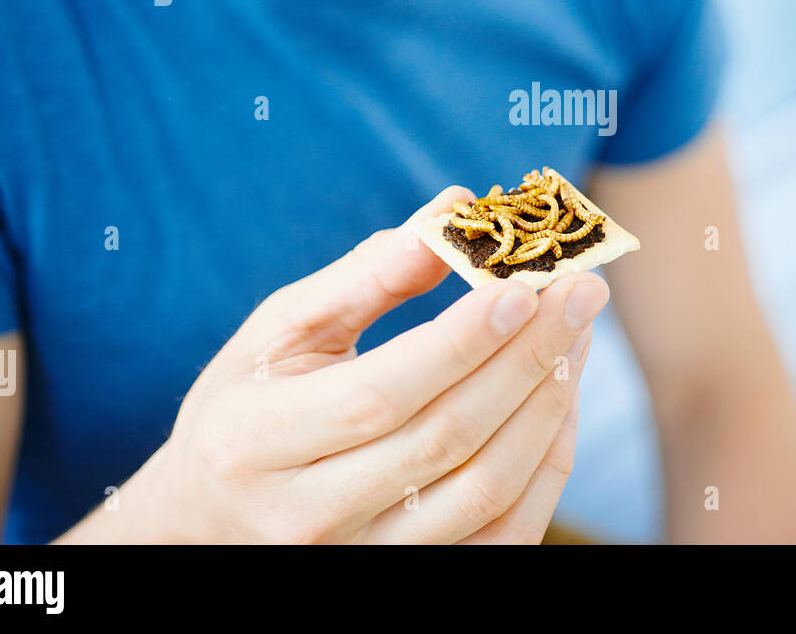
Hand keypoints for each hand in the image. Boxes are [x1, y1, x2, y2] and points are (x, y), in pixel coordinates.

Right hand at [61, 187, 607, 543]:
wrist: (213, 517)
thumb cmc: (249, 403)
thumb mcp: (280, 330)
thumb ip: (363, 276)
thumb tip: (452, 216)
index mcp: (256, 442)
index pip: (380, 393)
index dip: (461, 341)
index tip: (526, 285)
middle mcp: (306, 518)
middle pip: (445, 441)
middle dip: (526, 359)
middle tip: (582, 293)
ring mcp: (361, 561)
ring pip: (484, 492)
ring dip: (547, 407)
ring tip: (575, 335)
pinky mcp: (409, 579)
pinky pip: (502, 535)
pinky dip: (546, 467)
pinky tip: (561, 399)